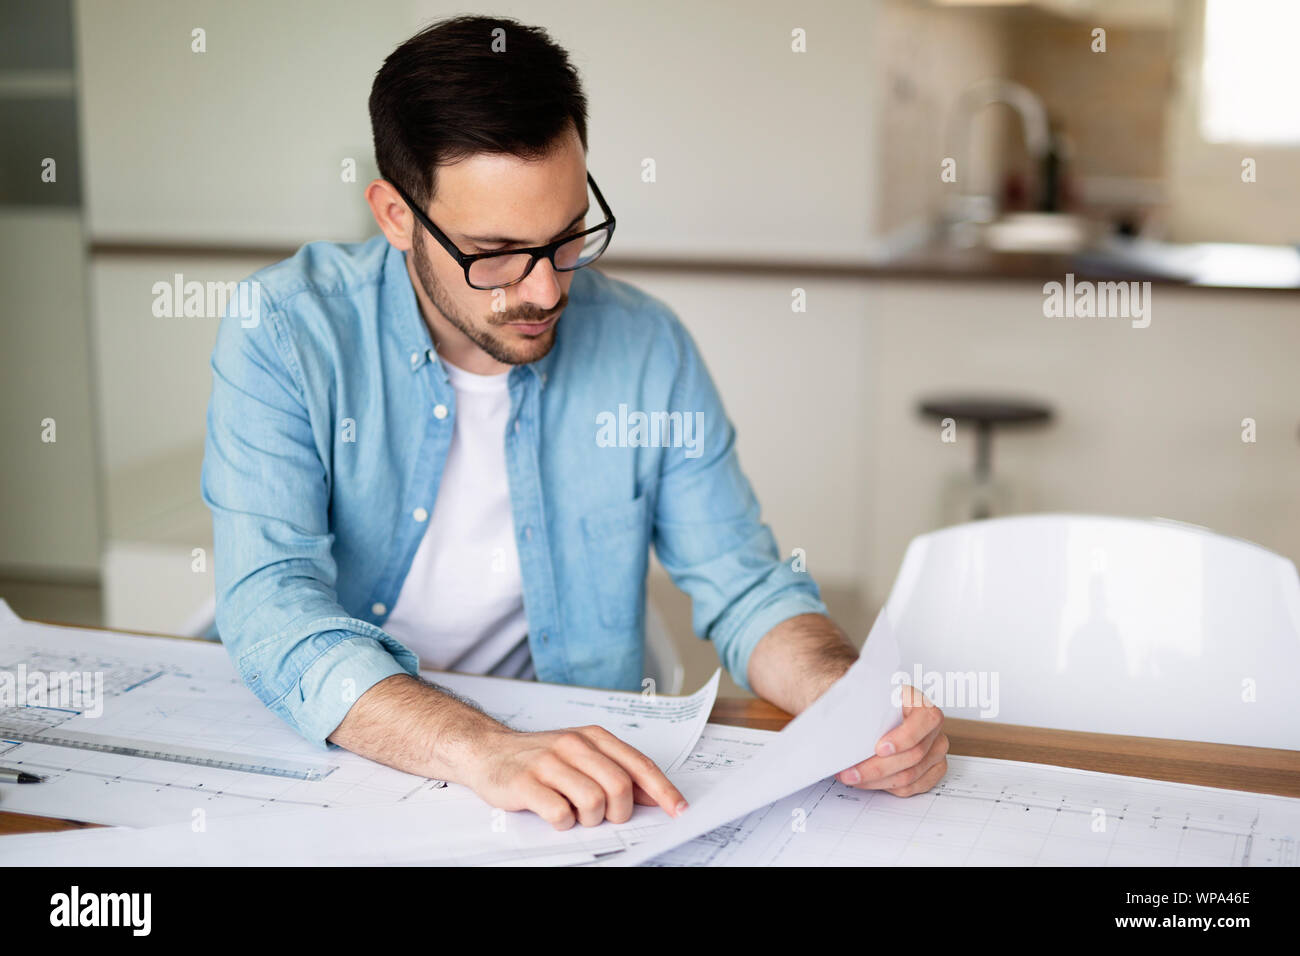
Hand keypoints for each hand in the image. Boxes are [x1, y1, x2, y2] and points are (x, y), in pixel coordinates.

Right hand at [465, 724, 688, 829]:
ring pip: (593, 802)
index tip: (678, 810)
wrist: (487, 750)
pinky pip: (560, 814)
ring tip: (575, 813)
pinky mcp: (526, 783)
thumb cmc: (539, 757)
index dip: (662, 790)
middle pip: (619, 786)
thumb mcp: (581, 755)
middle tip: (606, 816)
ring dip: (590, 819)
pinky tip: (555, 815)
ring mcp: (549, 763)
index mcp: (593, 737)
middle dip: (619, 812)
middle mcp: (573, 745)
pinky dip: (563, 823)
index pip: (638, 765)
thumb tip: (654, 796)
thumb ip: (616, 771)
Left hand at [837, 684, 947, 795]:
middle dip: (878, 768)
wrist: (860, 705)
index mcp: (918, 700)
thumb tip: (839, 724)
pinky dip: (888, 787)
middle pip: (914, 755)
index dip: (904, 737)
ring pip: (911, 775)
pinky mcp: (930, 768)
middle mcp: (930, 726)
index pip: (925, 720)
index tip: (879, 748)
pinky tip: (868, 781)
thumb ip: (852, 704)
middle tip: (850, 772)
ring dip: (878, 780)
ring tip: (852, 777)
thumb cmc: (860, 698)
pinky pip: (913, 786)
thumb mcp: (853, 692)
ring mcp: (933, 748)